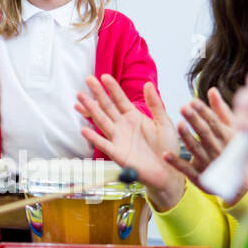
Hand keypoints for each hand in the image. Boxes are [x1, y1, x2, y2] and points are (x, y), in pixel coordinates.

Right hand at [75, 76, 183, 212]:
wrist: (168, 171)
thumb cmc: (167, 148)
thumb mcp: (164, 122)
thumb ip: (155, 104)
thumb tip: (148, 84)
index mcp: (134, 117)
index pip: (120, 99)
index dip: (112, 88)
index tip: (104, 76)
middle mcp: (123, 126)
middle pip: (107, 106)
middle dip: (97, 93)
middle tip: (88, 79)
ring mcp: (118, 139)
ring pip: (101, 121)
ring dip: (90, 109)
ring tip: (79, 98)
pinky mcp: (117, 153)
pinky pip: (103, 144)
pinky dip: (93, 137)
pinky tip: (84, 129)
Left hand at [170, 87, 247, 203]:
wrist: (242, 183)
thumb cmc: (235, 150)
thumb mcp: (232, 130)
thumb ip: (220, 110)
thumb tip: (212, 90)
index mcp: (225, 136)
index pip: (213, 121)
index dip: (203, 111)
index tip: (192, 101)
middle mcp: (217, 148)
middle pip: (204, 133)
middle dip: (194, 120)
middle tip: (183, 107)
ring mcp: (209, 163)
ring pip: (197, 149)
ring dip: (187, 138)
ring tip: (178, 125)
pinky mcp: (201, 177)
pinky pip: (187, 169)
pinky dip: (176, 163)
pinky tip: (165, 154)